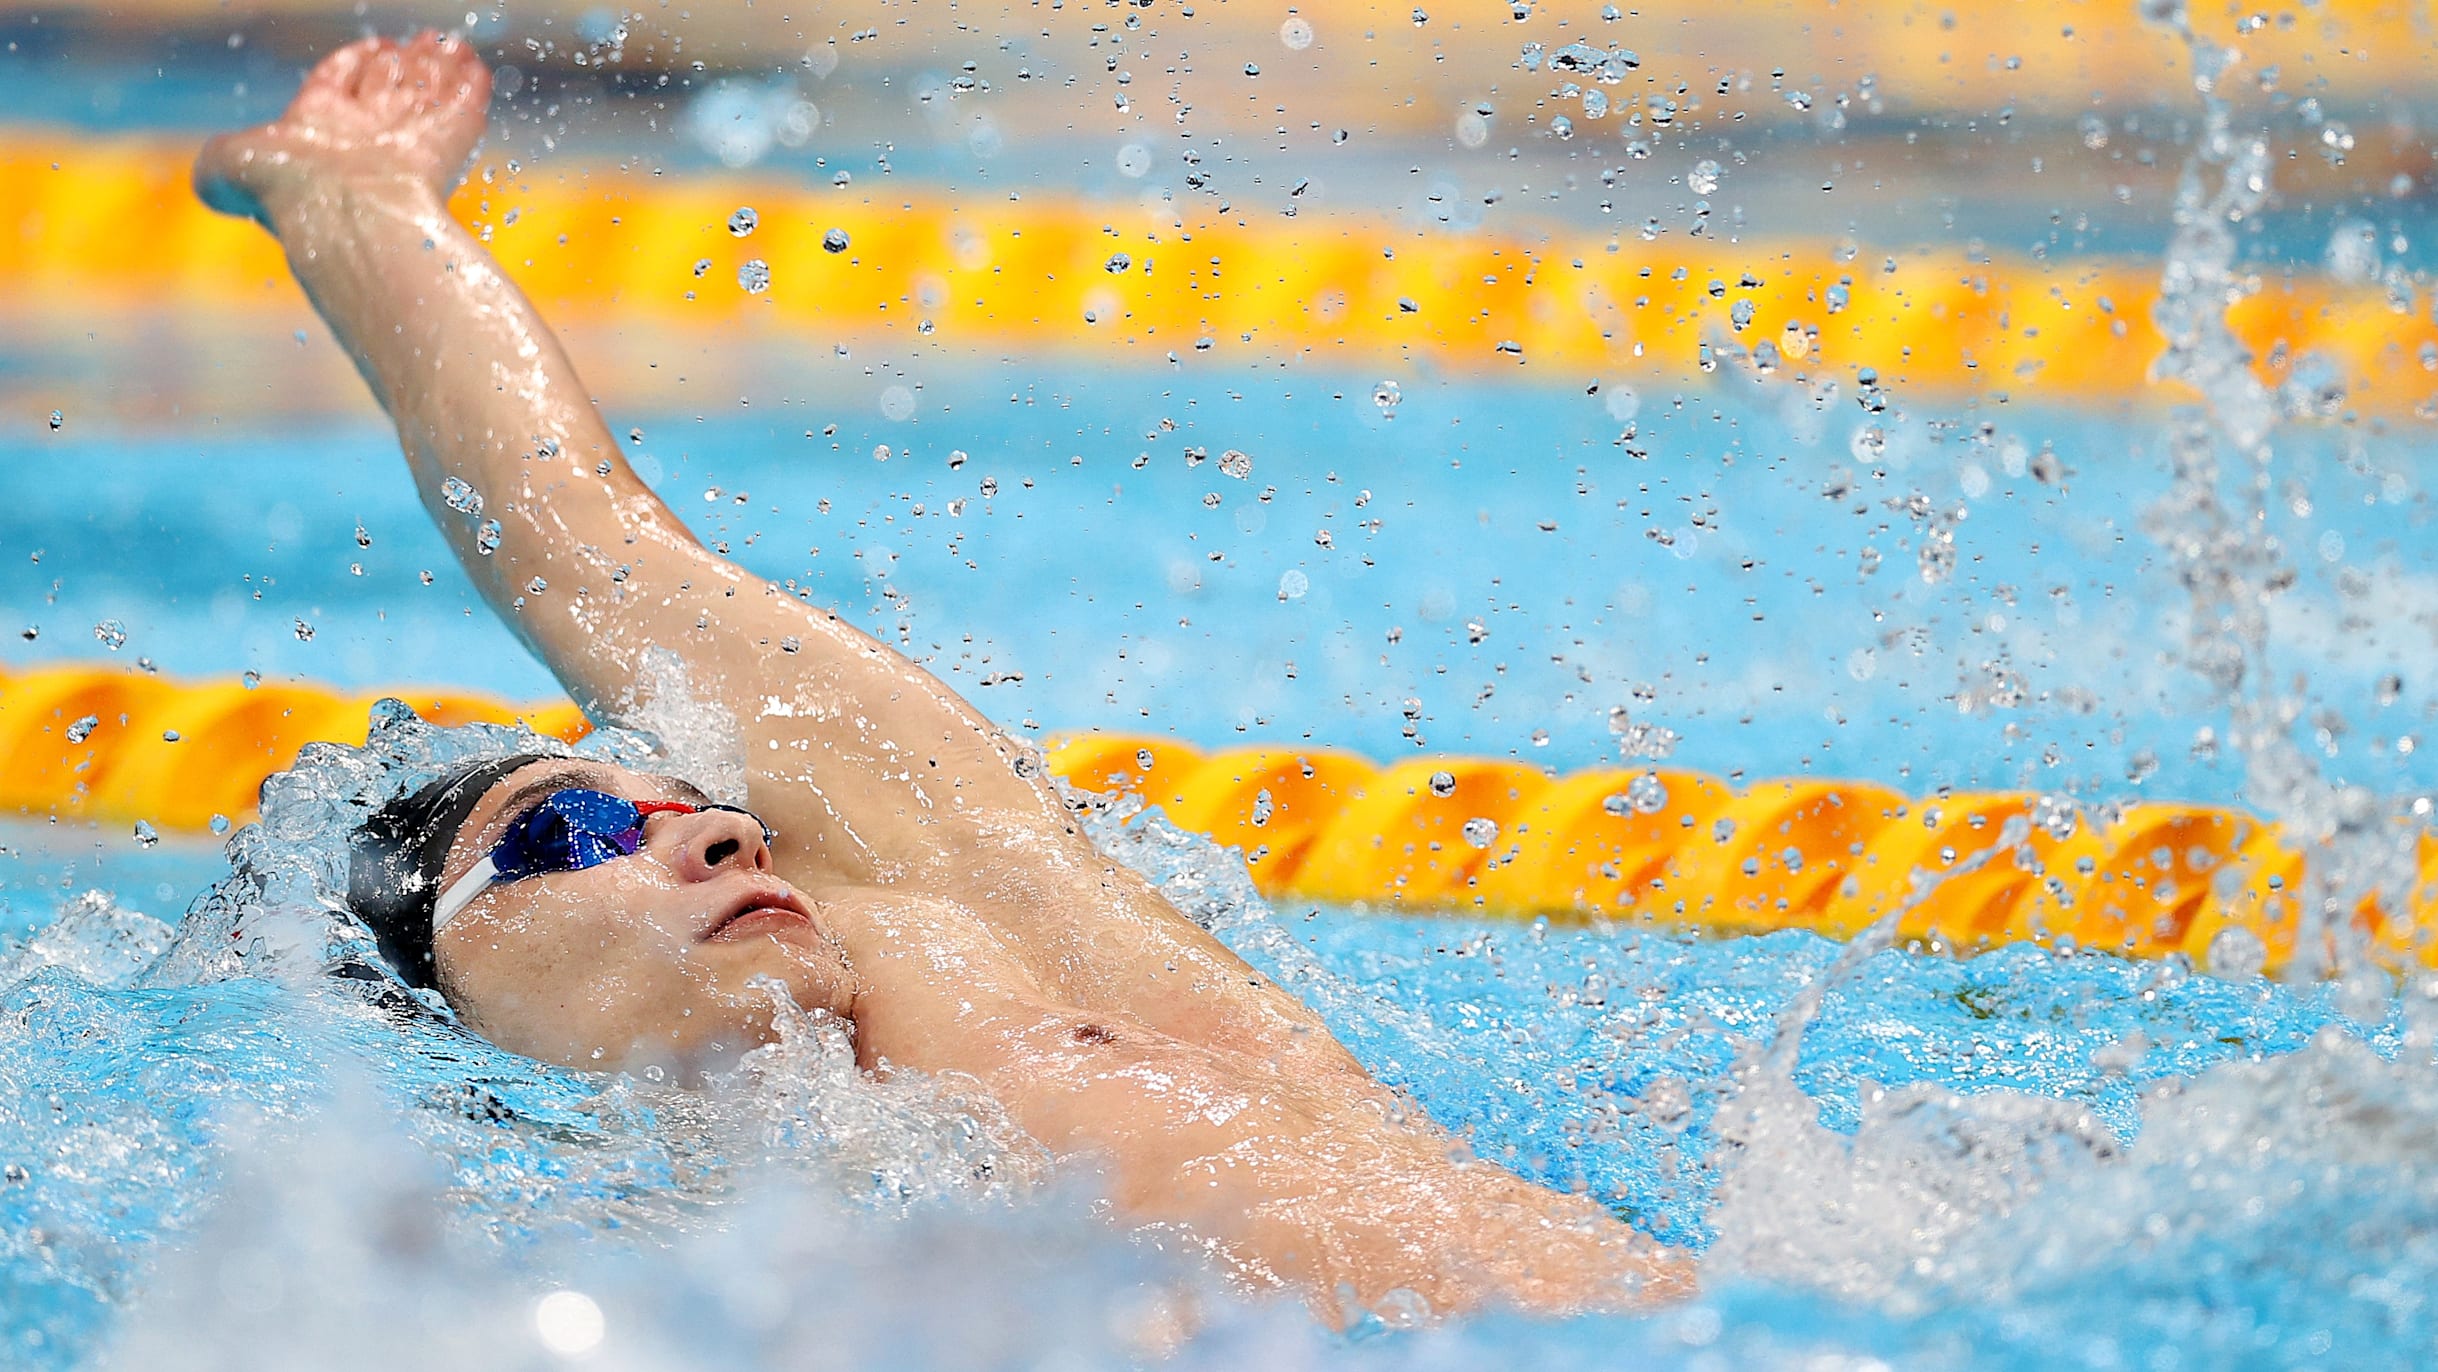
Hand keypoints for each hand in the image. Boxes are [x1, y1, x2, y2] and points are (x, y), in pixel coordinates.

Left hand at [195, 31, 491, 225]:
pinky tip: (472, 65)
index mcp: (320, 126)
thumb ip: (216, 169)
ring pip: (426, 92)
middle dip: (404, 64)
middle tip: (422, 44)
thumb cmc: (287, 189)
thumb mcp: (229, 164)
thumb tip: (208, 185)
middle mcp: (366, 133)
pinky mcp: (447, 143)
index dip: (355, 62)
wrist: (345, 213)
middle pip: (388, 85)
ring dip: (438, 68)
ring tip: (450, 46)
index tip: (375, 47)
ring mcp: (410, 140)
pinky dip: (469, 85)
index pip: (341, 83)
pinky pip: (462, 107)